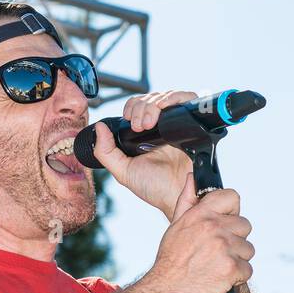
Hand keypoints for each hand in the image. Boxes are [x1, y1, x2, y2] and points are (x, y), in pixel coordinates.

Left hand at [91, 90, 197, 216]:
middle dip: (141, 107)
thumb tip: (99, 127)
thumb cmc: (154, 187)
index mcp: (146, 134)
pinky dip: (174, 98)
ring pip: (166, 96)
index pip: (138, 105)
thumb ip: (105, 152)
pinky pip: (187, 98)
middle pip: (151, 98)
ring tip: (148, 124)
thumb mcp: (123, 171)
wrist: (178, 196)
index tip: (128, 120)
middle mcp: (163, 126)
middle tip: (139, 126)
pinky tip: (164, 109)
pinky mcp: (194, 123)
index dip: (132, 107)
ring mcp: (178, 124)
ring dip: (153, 104)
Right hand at [146, 181, 253, 292]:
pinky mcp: (231, 269)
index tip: (225, 223)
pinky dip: (237, 278)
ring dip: (236, 260)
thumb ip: (187, 201)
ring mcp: (224, 248)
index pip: (232, 197)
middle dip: (235, 240)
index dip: (232, 211)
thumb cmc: (169, 263)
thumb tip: (193, 178)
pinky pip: (247, 270)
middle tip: (215, 254)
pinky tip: (219, 280)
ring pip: (248, 249)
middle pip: (244, 226)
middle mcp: (214, 227)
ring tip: (215, 268)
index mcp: (201, 215)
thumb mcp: (175, 227)